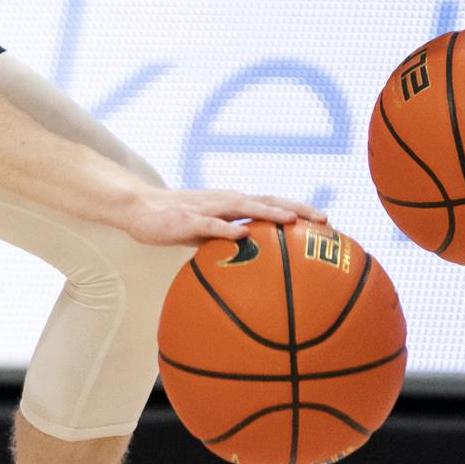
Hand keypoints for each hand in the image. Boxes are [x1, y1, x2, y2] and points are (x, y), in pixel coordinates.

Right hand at [120, 187, 326, 246]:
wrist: (139, 208)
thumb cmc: (175, 221)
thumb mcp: (208, 233)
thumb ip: (230, 242)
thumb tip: (252, 263)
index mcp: (233, 203)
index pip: (272, 203)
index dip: (299, 209)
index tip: (325, 220)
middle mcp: (226, 200)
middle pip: (268, 200)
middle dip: (297, 208)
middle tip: (325, 219)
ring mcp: (208, 208)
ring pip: (245, 207)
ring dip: (270, 212)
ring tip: (293, 221)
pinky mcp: (188, 220)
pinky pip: (211, 225)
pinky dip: (228, 228)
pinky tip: (243, 235)